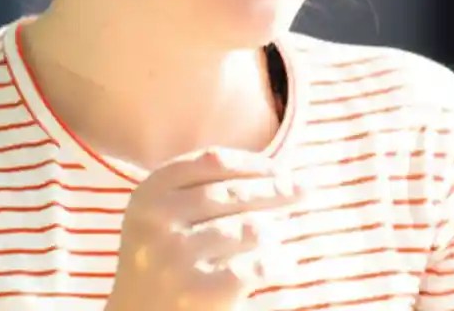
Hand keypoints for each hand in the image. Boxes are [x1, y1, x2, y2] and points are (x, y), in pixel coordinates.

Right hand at [104, 147, 302, 310]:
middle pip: (236, 193)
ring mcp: (177, 259)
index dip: (253, 162)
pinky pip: (260, 265)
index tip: (280, 168)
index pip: (212, 160)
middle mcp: (157, 224)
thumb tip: (278, 173)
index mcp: (148, 197)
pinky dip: (279, 263)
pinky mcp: (202, 293)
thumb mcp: (163, 220)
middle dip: (278, 188)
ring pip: (253, 228)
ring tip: (285, 237)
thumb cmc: (161, 267)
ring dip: (277, 231)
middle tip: (305, 189)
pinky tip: (285, 266)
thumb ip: (203, 189)